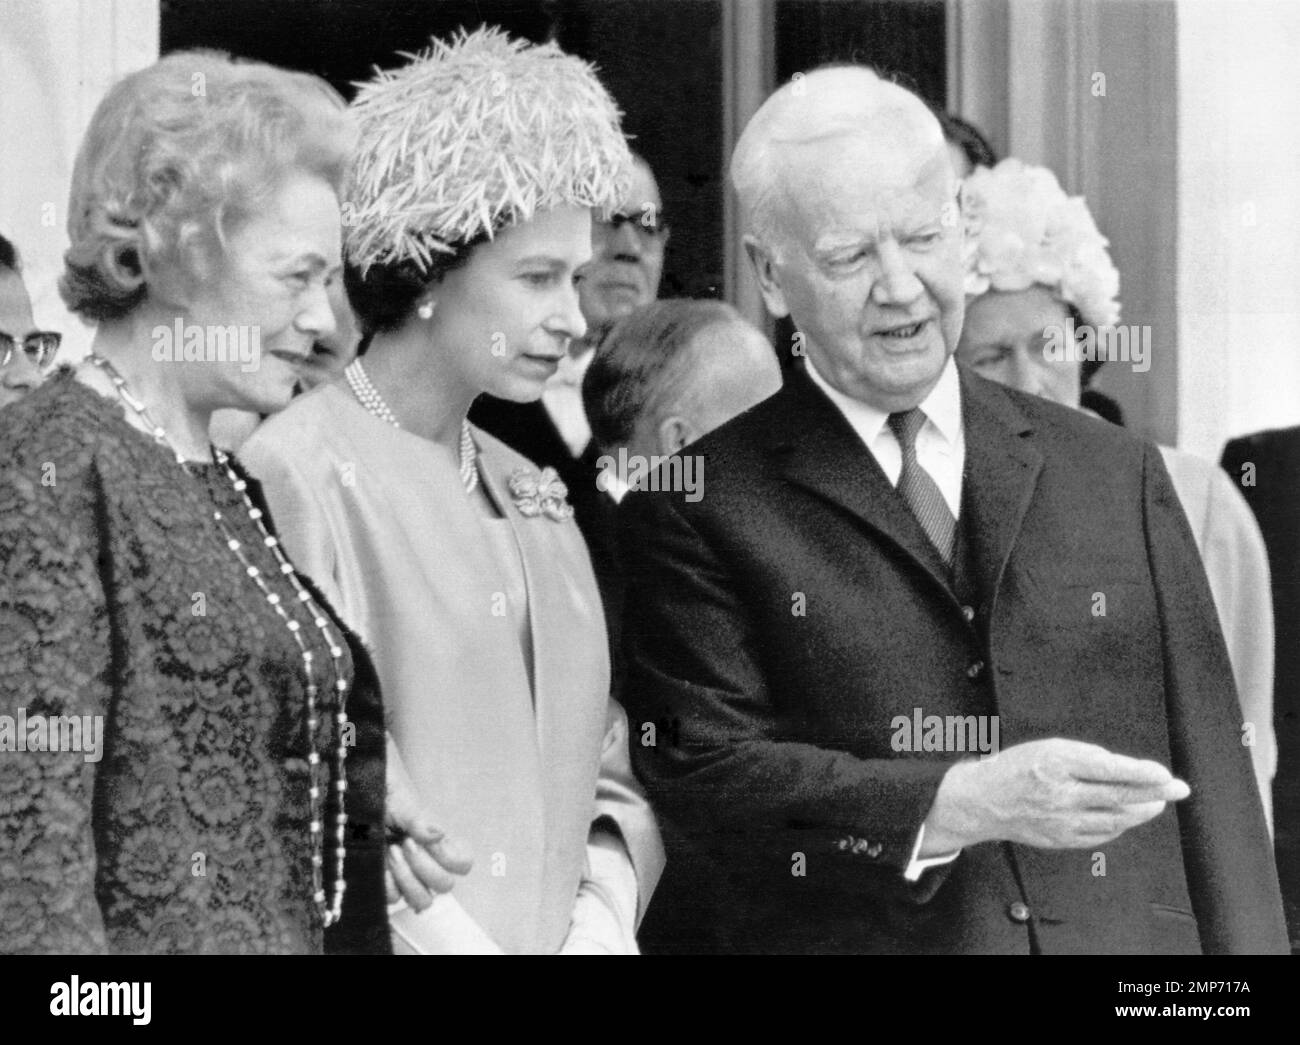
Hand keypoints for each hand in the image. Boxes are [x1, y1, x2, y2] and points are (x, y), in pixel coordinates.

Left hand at [385, 743, 471, 910]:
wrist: (353, 790)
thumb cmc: (384, 791)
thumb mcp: (403, 801)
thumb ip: (421, 819)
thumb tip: (438, 834)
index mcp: (438, 841)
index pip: (463, 863)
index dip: (452, 860)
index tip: (428, 840)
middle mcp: (426, 861)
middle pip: (445, 886)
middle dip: (424, 868)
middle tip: (404, 843)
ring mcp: (405, 874)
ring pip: (422, 899)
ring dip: (406, 878)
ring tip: (389, 852)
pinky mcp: (383, 882)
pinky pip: (393, 900)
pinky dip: (386, 884)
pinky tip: (377, 863)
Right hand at [922, 738, 1189, 852]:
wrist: (982, 800)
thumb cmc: (1017, 767)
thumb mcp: (1047, 747)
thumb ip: (1084, 756)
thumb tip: (1124, 769)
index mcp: (1056, 764)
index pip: (1109, 769)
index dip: (1140, 773)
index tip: (1164, 773)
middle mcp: (1060, 794)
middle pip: (1118, 796)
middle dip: (1154, 792)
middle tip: (1178, 789)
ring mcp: (1061, 820)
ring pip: (1113, 820)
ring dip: (1140, 812)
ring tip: (1157, 804)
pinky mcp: (1060, 839)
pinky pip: (1099, 836)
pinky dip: (1117, 827)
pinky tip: (1126, 818)